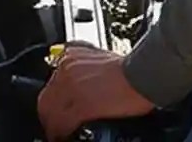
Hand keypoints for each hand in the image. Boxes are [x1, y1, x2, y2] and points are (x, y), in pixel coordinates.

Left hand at [37, 47, 153, 140]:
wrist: (144, 73)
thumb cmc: (132, 68)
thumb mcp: (100, 58)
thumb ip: (85, 67)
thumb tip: (82, 84)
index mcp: (71, 58)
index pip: (50, 84)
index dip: (51, 102)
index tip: (55, 110)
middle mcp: (67, 70)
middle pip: (46, 99)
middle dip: (48, 116)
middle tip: (53, 127)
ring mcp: (73, 88)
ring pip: (51, 112)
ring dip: (53, 126)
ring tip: (57, 135)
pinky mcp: (82, 105)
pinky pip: (63, 123)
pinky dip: (61, 132)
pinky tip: (64, 136)